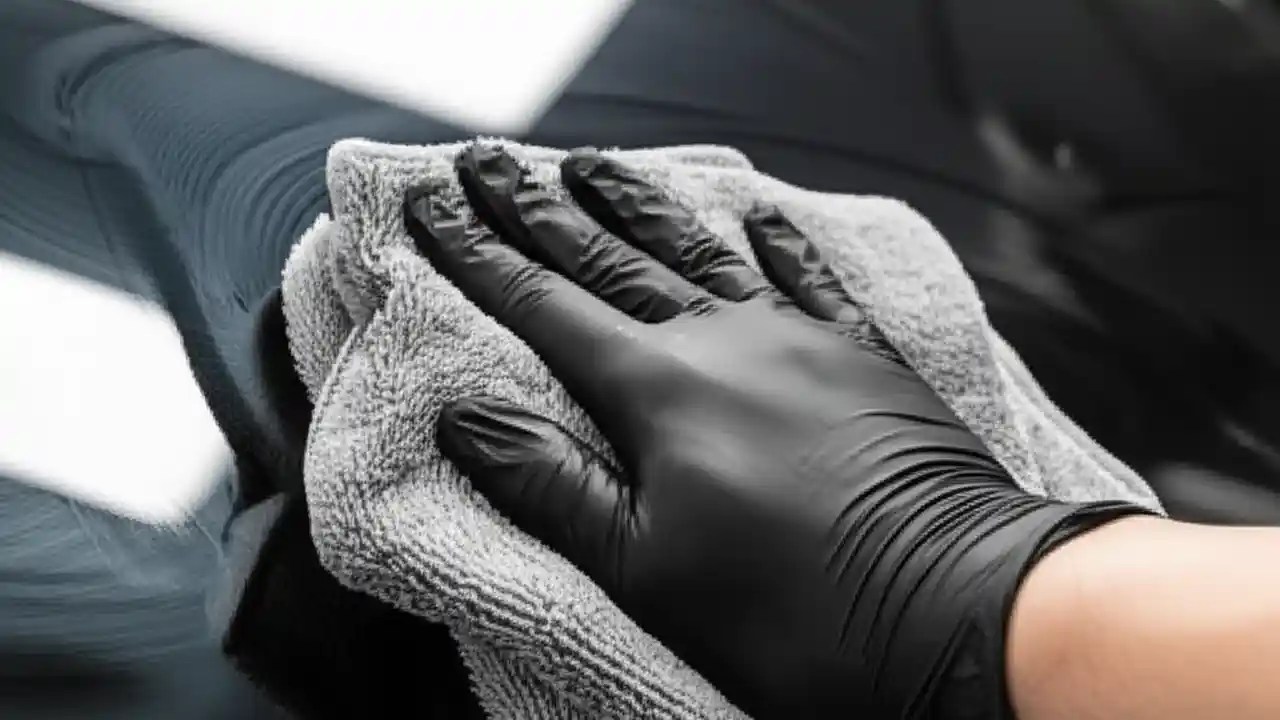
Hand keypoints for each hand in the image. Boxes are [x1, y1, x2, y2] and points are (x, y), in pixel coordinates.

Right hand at [404, 145, 1148, 717]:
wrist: (958, 605)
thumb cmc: (794, 610)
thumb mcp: (645, 568)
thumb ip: (551, 482)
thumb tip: (466, 413)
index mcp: (659, 390)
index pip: (544, 305)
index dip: (478, 256)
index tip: (431, 210)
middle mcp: (722, 340)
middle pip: (608, 259)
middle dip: (537, 213)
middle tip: (487, 165)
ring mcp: (798, 337)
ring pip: (697, 252)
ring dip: (636, 207)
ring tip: (591, 167)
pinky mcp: (862, 355)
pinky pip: (809, 276)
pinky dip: (778, 242)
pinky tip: (758, 215)